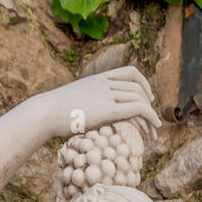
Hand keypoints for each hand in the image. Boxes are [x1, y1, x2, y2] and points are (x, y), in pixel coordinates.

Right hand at [45, 68, 160, 142]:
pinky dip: (151, 116)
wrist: (46, 112)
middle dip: (149, 103)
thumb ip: (88, 102)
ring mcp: (106, 94)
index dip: (143, 84)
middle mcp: (104, 83)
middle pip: (137, 87)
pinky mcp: (108, 109)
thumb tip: (90, 114)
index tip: (147, 98)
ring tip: (154, 130)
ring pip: (139, 98)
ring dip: (151, 115)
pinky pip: (138, 107)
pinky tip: (155, 126)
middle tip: (153, 120)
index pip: (129, 72)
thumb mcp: (75, 101)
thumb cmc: (56, 112)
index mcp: (98, 78)